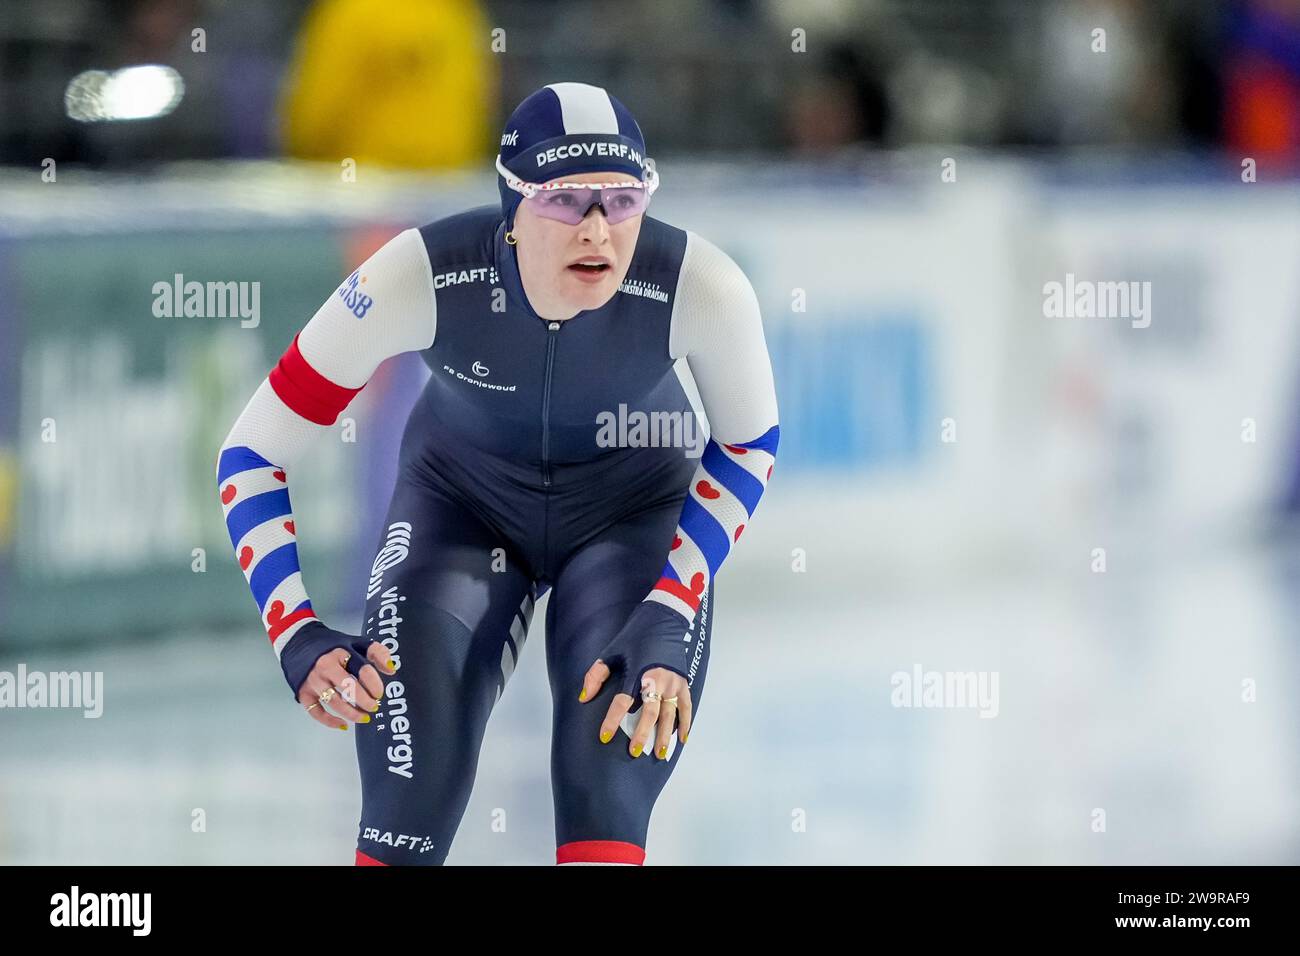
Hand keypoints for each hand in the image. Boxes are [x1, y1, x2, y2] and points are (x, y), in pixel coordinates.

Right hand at [279, 621, 393, 730]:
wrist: (298, 641)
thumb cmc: (333, 645)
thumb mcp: (356, 642)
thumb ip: (377, 653)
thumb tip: (391, 670)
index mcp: (341, 652)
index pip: (363, 670)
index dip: (374, 684)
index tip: (379, 693)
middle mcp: (326, 666)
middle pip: (349, 687)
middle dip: (365, 701)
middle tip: (374, 707)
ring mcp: (313, 681)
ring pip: (334, 702)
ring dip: (352, 713)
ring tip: (364, 718)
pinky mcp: (303, 692)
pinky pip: (316, 712)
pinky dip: (330, 721)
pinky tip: (343, 725)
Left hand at [578, 601, 694, 758]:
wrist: (665, 618)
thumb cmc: (635, 634)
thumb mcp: (612, 650)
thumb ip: (596, 675)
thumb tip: (584, 698)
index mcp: (638, 671)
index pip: (623, 702)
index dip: (613, 721)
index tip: (605, 737)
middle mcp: (657, 679)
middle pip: (649, 713)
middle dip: (642, 734)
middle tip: (635, 751)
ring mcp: (673, 681)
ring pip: (670, 714)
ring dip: (665, 735)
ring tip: (660, 754)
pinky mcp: (684, 681)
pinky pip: (686, 707)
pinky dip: (685, 723)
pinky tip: (681, 738)